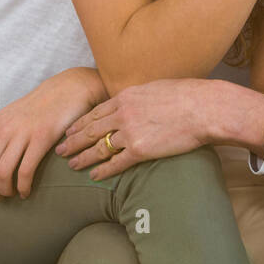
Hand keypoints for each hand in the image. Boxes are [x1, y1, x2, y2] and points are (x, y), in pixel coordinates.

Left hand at [0, 67, 105, 198]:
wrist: (65, 90)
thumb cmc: (38, 109)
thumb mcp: (9, 119)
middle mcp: (1, 130)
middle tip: (4, 197)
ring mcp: (20, 134)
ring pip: (2, 175)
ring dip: (7, 192)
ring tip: (16, 194)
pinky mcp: (40, 138)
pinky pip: (25, 171)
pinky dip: (24, 187)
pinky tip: (28, 191)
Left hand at [55, 79, 213, 180]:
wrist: (203, 107)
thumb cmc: (187, 96)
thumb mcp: (156, 88)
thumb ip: (140, 97)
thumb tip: (137, 102)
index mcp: (125, 97)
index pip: (95, 112)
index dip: (80, 123)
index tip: (69, 130)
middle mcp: (122, 113)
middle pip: (90, 129)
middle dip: (72, 141)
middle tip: (60, 150)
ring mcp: (129, 132)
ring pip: (98, 147)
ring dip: (82, 157)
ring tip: (71, 165)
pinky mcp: (140, 149)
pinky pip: (116, 162)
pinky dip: (103, 170)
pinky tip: (94, 175)